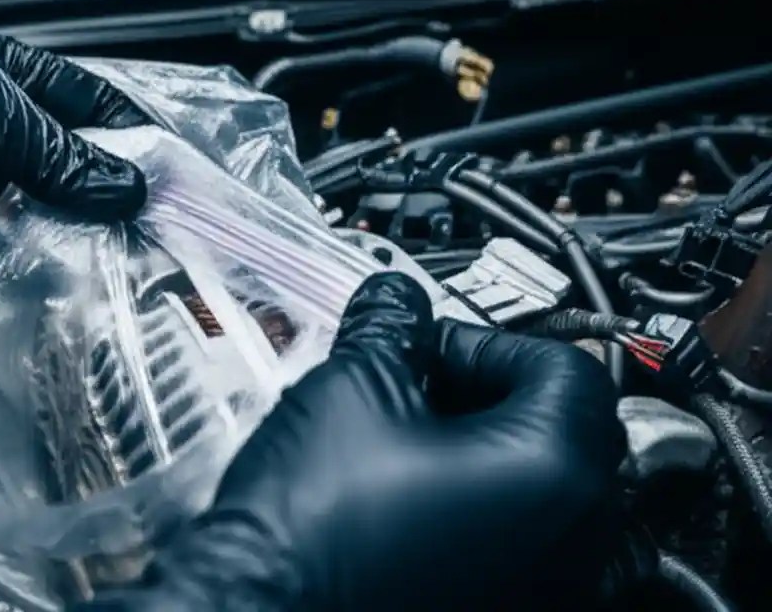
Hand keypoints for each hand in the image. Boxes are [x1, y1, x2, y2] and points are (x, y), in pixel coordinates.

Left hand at [0, 4, 150, 267]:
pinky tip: (71, 285)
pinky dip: (36, 270)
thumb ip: (53, 150)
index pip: (97, 110)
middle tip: (171, 238)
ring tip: (134, 269)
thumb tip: (122, 184)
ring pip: (47, 218)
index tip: (186, 181)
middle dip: (120, 201)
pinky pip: (4, 255)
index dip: (142, 142)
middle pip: (78, 171)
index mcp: (9, 78)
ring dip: (84, 241)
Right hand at [81, 272, 625, 611]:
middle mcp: (577, 541)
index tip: (427, 348)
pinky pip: (540, 560)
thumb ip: (391, 329)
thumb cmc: (310, 533)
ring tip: (426, 452)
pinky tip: (439, 512)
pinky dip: (506, 524)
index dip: (482, 342)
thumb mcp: (350, 391)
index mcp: (555, 471)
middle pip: (570, 429)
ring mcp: (551, 591)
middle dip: (491, 395)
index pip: (561, 367)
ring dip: (505, 460)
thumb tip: (397, 302)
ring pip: (560, 500)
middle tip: (418, 389)